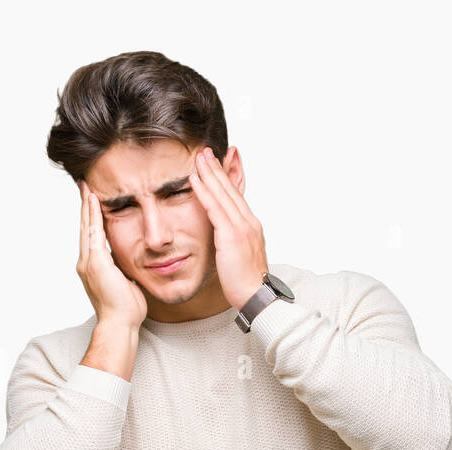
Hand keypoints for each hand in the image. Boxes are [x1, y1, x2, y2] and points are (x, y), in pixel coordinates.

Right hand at [77, 179, 146, 329]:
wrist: (120, 324)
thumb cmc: (126, 309)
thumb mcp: (126, 283)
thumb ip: (124, 270)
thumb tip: (132, 264)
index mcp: (93, 267)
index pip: (91, 236)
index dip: (91, 218)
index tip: (93, 201)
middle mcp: (86, 262)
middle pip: (84, 227)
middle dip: (84, 206)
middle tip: (84, 186)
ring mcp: (88, 262)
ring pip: (86, 226)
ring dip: (86, 205)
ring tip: (86, 187)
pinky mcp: (95, 262)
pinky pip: (93, 232)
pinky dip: (92, 215)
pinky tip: (93, 200)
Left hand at [190, 147, 268, 310]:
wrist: (256, 296)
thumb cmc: (247, 283)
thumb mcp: (241, 256)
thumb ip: (233, 242)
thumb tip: (225, 238)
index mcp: (251, 226)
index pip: (236, 196)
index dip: (226, 178)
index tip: (216, 164)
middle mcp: (249, 222)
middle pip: (230, 189)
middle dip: (217, 168)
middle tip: (206, 151)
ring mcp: (241, 227)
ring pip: (223, 194)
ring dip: (209, 173)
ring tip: (198, 157)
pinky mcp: (231, 235)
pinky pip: (214, 208)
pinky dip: (204, 191)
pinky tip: (195, 179)